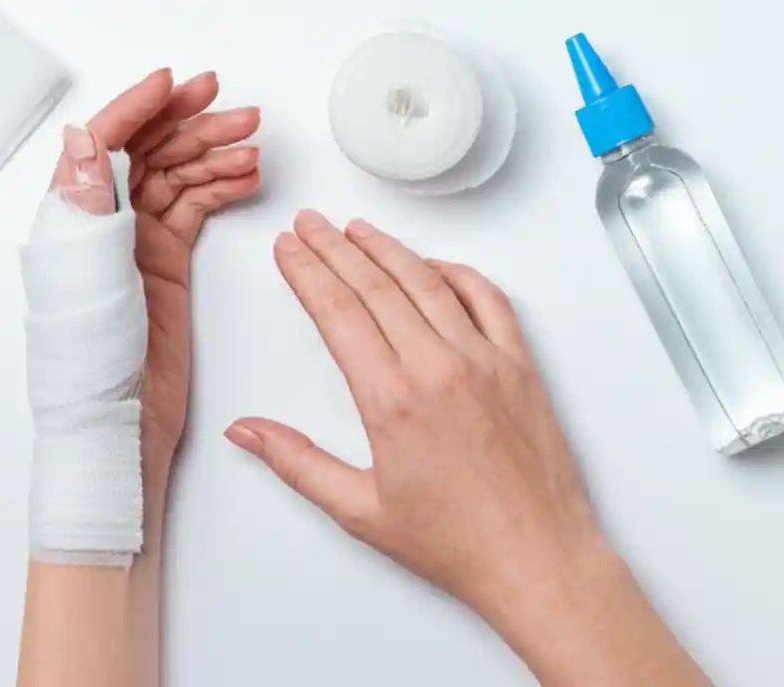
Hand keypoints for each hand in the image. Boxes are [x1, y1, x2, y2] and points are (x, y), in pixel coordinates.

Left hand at [51, 69, 260, 477]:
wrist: (120, 421)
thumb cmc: (91, 360)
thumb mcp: (89, 276)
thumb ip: (89, 205)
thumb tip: (82, 137)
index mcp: (72, 217)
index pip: (103, 144)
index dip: (138, 109)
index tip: (175, 85)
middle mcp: (102, 222)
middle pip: (147, 153)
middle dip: (190, 125)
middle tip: (235, 109)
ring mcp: (135, 242)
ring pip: (177, 177)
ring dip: (213, 154)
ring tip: (254, 142)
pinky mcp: (165, 263)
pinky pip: (195, 209)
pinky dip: (221, 188)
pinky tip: (247, 176)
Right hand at [224, 210, 598, 629]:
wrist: (537, 558)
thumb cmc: (455, 543)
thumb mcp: (360, 510)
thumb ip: (297, 463)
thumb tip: (246, 430)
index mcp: (392, 400)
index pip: (338, 313)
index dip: (308, 273)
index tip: (289, 248)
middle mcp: (438, 367)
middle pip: (377, 286)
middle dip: (336, 249)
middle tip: (310, 224)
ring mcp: (485, 360)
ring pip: (428, 282)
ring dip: (389, 249)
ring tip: (357, 229)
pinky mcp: (520, 366)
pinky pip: (488, 300)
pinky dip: (457, 273)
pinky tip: (434, 265)